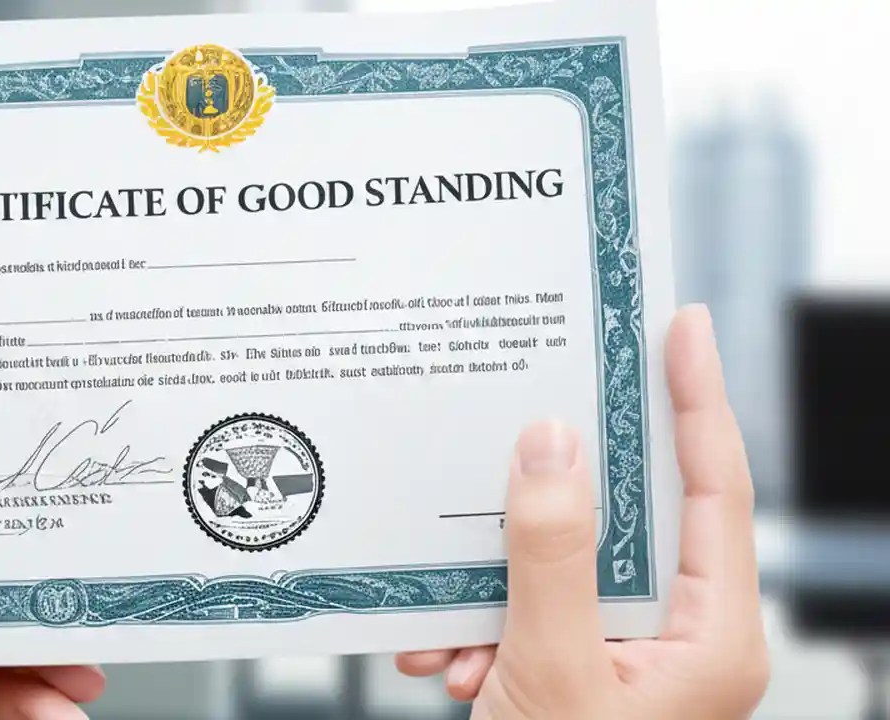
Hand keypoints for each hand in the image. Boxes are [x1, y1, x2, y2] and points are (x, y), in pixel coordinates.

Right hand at [395, 305, 769, 718]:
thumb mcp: (550, 671)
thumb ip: (553, 552)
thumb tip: (555, 443)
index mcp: (712, 634)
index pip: (715, 485)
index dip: (698, 395)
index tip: (682, 324)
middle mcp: (679, 635)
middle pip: (621, 519)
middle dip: (542, 509)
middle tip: (515, 441)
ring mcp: (627, 653)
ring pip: (558, 566)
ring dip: (491, 588)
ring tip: (454, 636)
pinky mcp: (579, 665)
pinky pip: (527, 609)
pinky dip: (478, 627)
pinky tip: (444, 662)